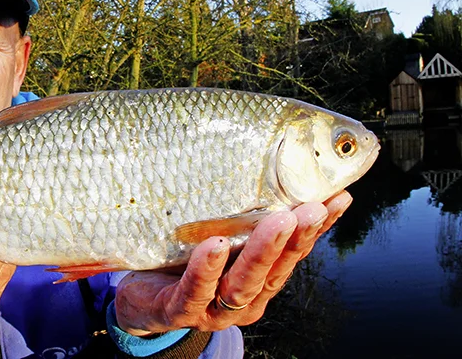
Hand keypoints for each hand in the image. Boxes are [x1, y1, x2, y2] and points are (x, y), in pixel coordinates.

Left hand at [114, 191, 352, 334]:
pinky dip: (206, 270)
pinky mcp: (177, 311)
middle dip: (296, 237)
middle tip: (312, 206)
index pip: (294, 251)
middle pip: (275, 269)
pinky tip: (215, 246)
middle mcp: (243, 297)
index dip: (318, 228)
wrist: (135, 299)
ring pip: (242, 284)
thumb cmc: (181, 260)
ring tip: (278, 220)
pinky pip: (193, 293)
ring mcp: (212, 309)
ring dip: (262, 252)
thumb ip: (241, 214)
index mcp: (258, 278)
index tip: (339, 196)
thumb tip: (272, 163)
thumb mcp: (215, 233)